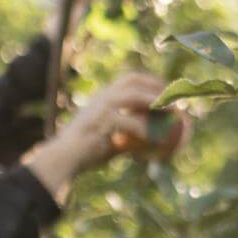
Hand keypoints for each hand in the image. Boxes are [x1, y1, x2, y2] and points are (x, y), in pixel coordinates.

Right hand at [22, 71, 167, 200]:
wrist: (64, 158)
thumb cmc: (87, 150)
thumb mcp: (111, 136)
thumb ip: (129, 132)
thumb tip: (153, 135)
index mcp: (103, 97)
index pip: (129, 78)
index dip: (150, 81)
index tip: (167, 89)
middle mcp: (101, 97)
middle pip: (132, 80)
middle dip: (155, 85)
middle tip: (173, 99)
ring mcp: (99, 108)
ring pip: (131, 94)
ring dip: (153, 100)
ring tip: (170, 111)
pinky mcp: (99, 123)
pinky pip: (127, 122)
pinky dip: (144, 129)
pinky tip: (156, 139)